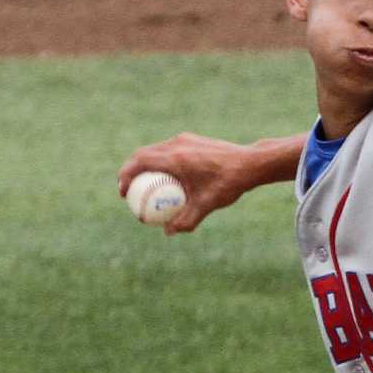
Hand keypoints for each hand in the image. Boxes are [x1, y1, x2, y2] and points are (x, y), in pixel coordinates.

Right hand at [116, 133, 258, 235]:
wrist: (250, 163)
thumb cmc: (228, 184)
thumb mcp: (206, 206)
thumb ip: (185, 221)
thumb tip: (168, 232)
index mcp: (175, 158)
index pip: (139, 162)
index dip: (125, 175)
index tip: (122, 192)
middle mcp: (176, 144)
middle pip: (143, 154)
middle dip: (131, 170)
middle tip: (128, 189)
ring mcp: (184, 139)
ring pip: (156, 150)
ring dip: (145, 165)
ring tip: (144, 184)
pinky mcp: (192, 140)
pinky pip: (169, 150)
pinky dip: (161, 162)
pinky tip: (168, 178)